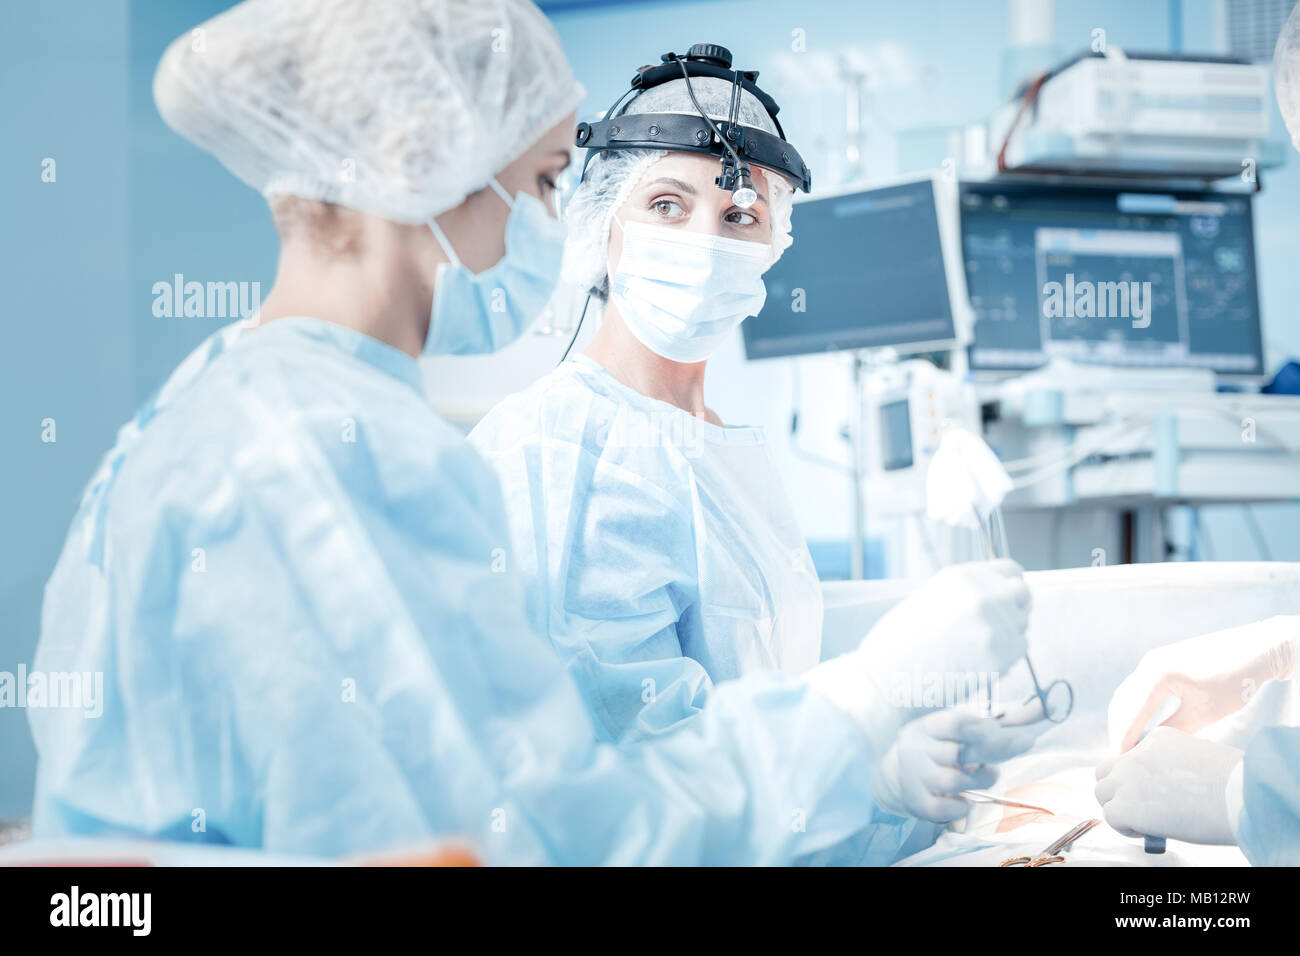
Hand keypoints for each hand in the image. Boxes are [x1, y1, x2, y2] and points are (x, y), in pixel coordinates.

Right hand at [805, 560, 1029, 758]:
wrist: (886, 679)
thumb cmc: (900, 643)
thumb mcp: (930, 599)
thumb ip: (967, 593)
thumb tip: (1011, 596)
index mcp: (962, 576)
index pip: (1010, 570)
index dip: (1008, 587)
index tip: (1003, 601)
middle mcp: (983, 594)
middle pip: (1022, 596)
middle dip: (1011, 611)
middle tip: (983, 632)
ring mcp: (995, 625)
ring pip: (1021, 626)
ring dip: (1005, 637)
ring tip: (968, 651)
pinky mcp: (1001, 655)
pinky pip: (1018, 652)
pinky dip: (1003, 659)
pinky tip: (973, 665)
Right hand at [874, 705, 1038, 822]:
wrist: (899, 774)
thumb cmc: (943, 744)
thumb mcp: (967, 726)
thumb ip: (1006, 717)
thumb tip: (1046, 704)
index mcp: (930, 726)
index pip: (955, 724)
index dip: (984, 726)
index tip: (1009, 730)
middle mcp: (919, 749)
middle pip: (962, 752)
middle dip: (998, 749)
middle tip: (1024, 742)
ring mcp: (917, 777)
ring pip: (957, 781)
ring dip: (982, 778)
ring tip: (985, 773)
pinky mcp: (920, 804)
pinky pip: (950, 809)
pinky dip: (964, 806)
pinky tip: (965, 798)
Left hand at [1094, 726, 1242, 844]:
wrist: (1240, 794)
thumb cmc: (1233, 782)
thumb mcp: (1200, 759)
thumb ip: (1173, 767)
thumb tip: (1164, 791)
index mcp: (1157, 738)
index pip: (1132, 757)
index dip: (1140, 779)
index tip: (1156, 794)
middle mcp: (1136, 755)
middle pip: (1106, 771)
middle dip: (1117, 789)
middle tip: (1139, 807)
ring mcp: (1127, 778)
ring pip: (1103, 792)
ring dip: (1118, 808)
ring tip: (1144, 822)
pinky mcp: (1125, 805)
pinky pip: (1110, 816)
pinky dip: (1124, 827)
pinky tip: (1146, 831)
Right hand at [1108, 616, 1297, 752]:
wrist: (1258, 649)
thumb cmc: (1236, 680)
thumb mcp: (1206, 712)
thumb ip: (1176, 729)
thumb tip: (1152, 748)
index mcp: (1158, 674)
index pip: (1131, 711)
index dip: (1123, 736)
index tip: (1119, 759)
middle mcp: (1150, 664)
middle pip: (1122, 702)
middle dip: (1119, 729)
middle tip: (1120, 756)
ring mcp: (1154, 661)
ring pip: (1128, 694)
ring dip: (1124, 718)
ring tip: (1127, 743)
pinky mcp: (1162, 662)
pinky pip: (1138, 687)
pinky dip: (1134, 707)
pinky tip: (1140, 722)